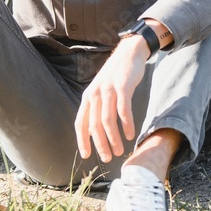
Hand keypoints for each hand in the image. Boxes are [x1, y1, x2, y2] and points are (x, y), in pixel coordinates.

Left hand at [75, 36, 149, 162]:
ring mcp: (108, 89)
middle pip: (94, 125)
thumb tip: (96, 130)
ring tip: (120, 151)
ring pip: (107, 120)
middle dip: (100, 144)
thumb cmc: (117, 75)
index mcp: (88, 96)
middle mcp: (95, 94)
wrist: (130, 53)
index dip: (82, 141)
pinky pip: (123, 110)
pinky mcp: (123, 86)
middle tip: (108, 158)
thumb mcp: (102, 89)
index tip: (86, 156)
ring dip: (113, 138)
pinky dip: (126, 124)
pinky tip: (130, 134)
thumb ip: (98, 106)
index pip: (80, 122)